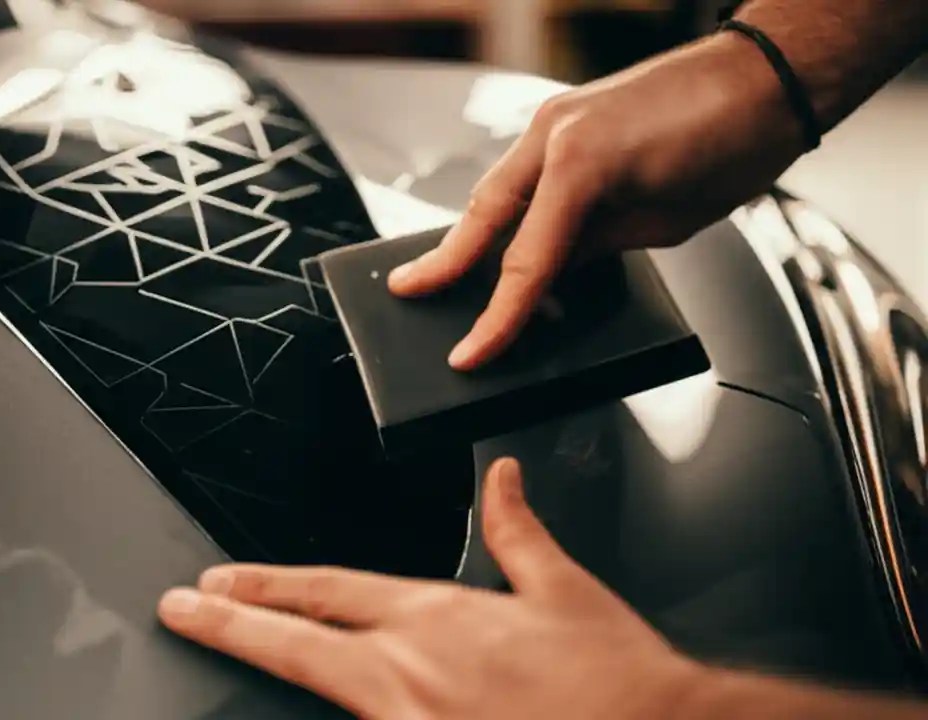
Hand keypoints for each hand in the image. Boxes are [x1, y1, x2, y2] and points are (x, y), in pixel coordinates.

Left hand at [157, 459, 705, 718]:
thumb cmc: (616, 679)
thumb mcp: (562, 588)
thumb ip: (516, 531)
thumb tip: (501, 479)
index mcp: (437, 617)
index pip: (330, 591)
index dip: (269, 585)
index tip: (219, 582)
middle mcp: (410, 669)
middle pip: (298, 640)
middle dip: (232, 622)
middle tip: (184, 610)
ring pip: (317, 691)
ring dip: (267, 668)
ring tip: (224, 652)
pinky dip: (333, 717)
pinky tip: (298, 715)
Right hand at [386, 33, 806, 370]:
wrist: (764, 79)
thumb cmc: (730, 144)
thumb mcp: (660, 221)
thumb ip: (592, 248)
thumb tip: (550, 278)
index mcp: (578, 164)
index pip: (523, 262)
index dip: (494, 317)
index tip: (470, 353)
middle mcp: (555, 134)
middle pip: (483, 214)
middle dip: (444, 260)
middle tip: (405, 289)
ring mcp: (557, 121)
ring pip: (496, 189)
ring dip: (471, 232)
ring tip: (441, 271)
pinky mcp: (571, 119)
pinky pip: (524, 173)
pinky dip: (510, 206)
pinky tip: (503, 233)